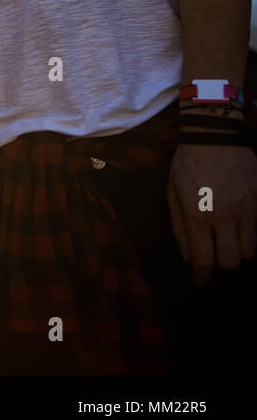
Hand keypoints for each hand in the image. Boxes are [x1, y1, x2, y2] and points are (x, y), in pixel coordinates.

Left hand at [168, 139, 256, 284]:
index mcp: (196, 214)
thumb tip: (188, 255)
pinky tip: (239, 231)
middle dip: (220, 265)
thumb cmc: (188, 164)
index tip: (201, 282)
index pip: (203, 259)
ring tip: (226, 242)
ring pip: (248, 252)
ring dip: (236, 252)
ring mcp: (245, 211)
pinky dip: (249, 240)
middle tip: (214, 258)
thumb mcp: (172, 192)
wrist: (215, 137)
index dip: (202, 276)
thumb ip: (179, 226)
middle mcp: (222, 216)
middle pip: (229, 262)